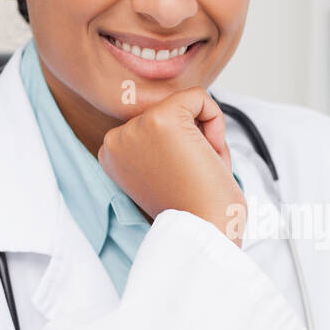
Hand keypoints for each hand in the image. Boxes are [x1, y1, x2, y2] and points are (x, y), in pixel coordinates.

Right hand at [98, 87, 246, 247]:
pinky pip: (199, 97)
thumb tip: (185, 102)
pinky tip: (207, 155)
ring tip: (198, 169)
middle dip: (193, 140)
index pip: (157, 125)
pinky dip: (216, 122)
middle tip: (193, 177)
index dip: (181, 149)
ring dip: (204, 135)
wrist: (205, 232)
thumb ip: (164, 139)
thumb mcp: (166, 168)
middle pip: (171, 112)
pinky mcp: (162, 119)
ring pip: (186, 104)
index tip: (181, 181)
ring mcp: (136, 127)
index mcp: (113, 154)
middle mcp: (116, 139)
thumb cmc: (196, 209)